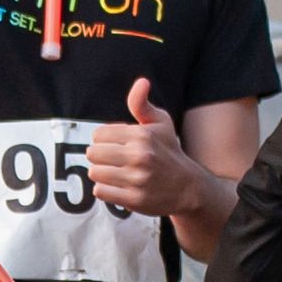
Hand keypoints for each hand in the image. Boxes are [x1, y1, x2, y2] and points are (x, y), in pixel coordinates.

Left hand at [87, 78, 207, 217]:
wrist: (189, 188)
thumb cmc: (170, 153)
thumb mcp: (161, 124)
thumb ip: (142, 103)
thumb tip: (141, 82)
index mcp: (142, 135)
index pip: (99, 134)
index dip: (105, 140)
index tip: (117, 146)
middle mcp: (139, 156)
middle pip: (93, 153)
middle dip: (101, 157)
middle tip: (115, 161)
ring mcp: (136, 179)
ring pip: (94, 172)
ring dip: (102, 174)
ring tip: (117, 174)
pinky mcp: (134, 200)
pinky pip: (100, 191)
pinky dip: (106, 190)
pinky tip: (119, 187)